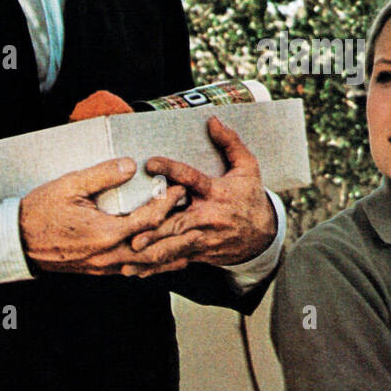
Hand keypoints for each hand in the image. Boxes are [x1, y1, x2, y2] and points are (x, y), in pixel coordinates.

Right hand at [19, 158, 186, 274]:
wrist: (18, 242)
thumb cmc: (40, 212)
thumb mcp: (70, 185)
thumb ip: (102, 174)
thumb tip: (129, 165)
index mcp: (106, 232)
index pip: (149, 219)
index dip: (168, 203)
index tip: (181, 188)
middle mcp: (110, 254)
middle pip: (156, 248)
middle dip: (178, 234)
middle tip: (197, 221)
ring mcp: (105, 266)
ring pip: (147, 265)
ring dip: (170, 256)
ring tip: (191, 248)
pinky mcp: (99, 271)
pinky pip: (132, 270)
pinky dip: (150, 266)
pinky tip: (161, 261)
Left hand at [121, 116, 277, 276]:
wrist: (262, 235)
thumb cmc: (249, 196)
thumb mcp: (247, 167)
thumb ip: (230, 143)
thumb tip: (213, 120)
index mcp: (217, 193)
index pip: (192, 179)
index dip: (172, 170)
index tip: (150, 162)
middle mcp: (208, 218)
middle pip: (178, 223)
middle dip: (156, 228)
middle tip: (133, 228)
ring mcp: (202, 239)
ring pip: (173, 247)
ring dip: (150, 251)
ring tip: (128, 253)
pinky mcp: (198, 254)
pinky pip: (174, 262)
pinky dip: (154, 268)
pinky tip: (134, 270)